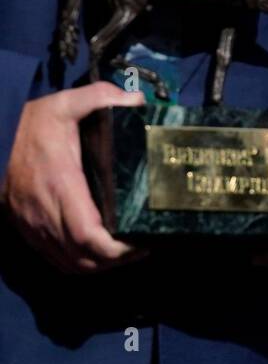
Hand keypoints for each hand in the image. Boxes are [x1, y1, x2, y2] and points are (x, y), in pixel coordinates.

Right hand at [0, 83, 145, 273]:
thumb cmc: (29, 125)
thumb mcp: (63, 103)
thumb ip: (99, 97)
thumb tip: (137, 100)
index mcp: (61, 186)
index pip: (88, 235)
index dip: (118, 249)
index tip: (143, 242)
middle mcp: (47, 214)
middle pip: (86, 258)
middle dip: (119, 260)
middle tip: (143, 245)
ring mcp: (35, 227)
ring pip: (73, 265)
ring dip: (101, 265)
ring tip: (126, 251)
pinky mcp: (28, 231)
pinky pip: (58, 261)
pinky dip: (81, 264)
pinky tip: (97, 253)